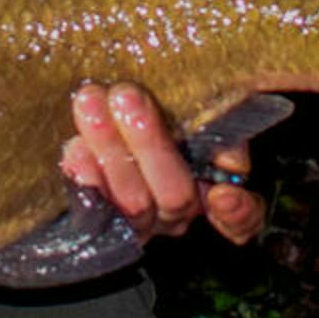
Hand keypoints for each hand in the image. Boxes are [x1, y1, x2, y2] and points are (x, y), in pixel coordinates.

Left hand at [61, 82, 264, 245]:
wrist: (101, 114)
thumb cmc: (156, 104)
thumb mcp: (190, 104)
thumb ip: (214, 115)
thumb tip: (228, 152)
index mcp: (211, 188)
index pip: (244, 217)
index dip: (239, 212)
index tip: (223, 192)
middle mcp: (177, 211)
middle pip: (176, 194)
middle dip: (150, 143)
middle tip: (126, 95)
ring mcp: (139, 221)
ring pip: (131, 200)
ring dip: (110, 146)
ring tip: (91, 100)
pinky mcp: (100, 221)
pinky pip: (93, 206)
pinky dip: (85, 174)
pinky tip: (74, 146)